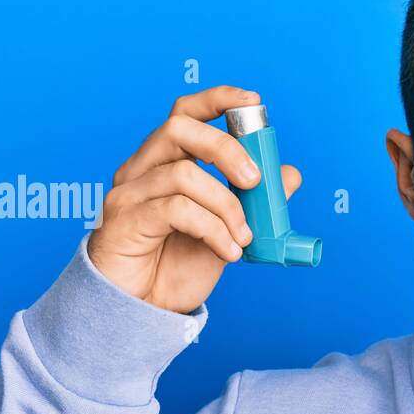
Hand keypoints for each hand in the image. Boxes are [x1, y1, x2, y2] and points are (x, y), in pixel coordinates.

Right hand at [88, 85, 302, 312]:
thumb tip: (290, 175)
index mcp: (163, 163)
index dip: (217, 100)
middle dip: (227, 149)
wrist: (143, 313)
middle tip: (256, 183)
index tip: (254, 103)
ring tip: (243, 239)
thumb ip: (254, 203)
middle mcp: (140, 170)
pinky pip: (176, 209)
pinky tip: (228, 252)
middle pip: (180, 128)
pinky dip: (213, 230)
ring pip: (184, 174)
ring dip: (227, 207)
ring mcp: (128, 192)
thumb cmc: (176, 268)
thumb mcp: (226, 232)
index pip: (185, 113)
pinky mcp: (124, 220)